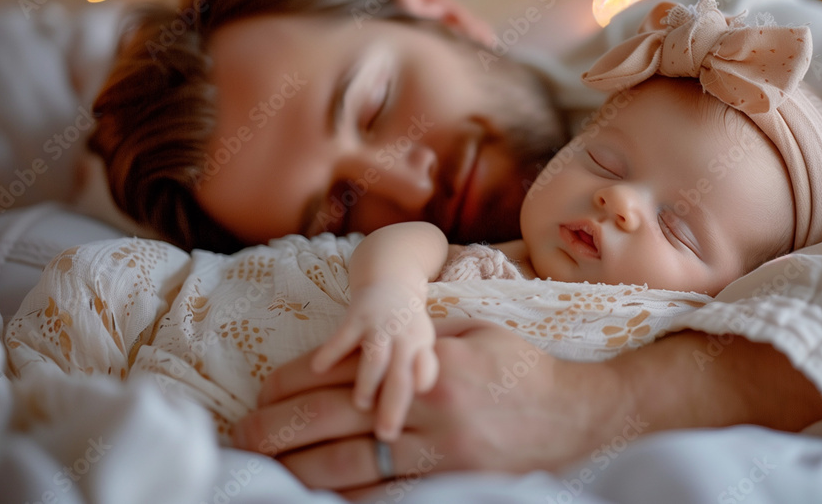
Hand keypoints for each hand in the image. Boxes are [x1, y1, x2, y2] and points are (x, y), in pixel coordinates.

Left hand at [234, 324, 821, 491]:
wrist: (577, 415)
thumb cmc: (524, 368)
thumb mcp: (477, 334)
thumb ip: (426, 340)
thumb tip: (380, 345)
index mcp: (430, 365)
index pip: (350, 373)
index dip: (301, 381)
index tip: (265, 387)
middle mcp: (429, 408)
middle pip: (340, 420)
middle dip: (285, 427)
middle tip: (244, 434)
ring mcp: (440, 452)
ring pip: (356, 461)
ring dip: (303, 465)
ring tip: (265, 466)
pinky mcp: (453, 482)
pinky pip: (391, 492)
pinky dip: (351, 493)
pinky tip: (318, 492)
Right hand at [312, 286, 437, 441]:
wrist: (392, 279)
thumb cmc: (407, 324)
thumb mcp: (422, 345)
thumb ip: (422, 370)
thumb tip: (422, 393)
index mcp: (422, 348)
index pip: (424, 377)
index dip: (419, 402)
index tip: (408, 428)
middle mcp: (404, 337)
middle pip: (401, 375)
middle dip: (393, 405)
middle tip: (385, 434)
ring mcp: (380, 325)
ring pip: (376, 356)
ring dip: (369, 380)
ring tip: (361, 404)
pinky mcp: (357, 315)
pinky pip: (343, 335)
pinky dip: (331, 351)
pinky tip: (317, 369)